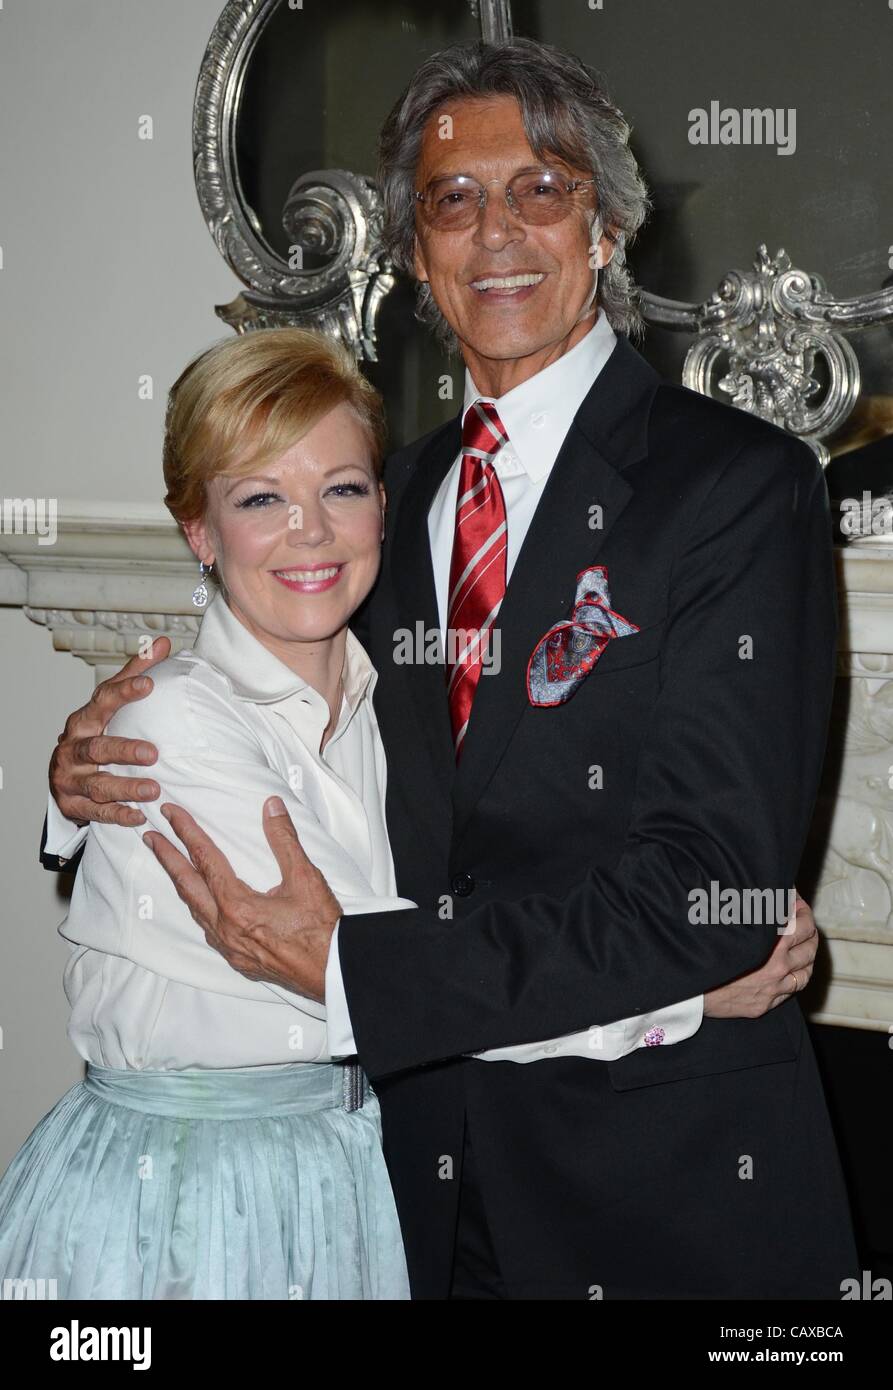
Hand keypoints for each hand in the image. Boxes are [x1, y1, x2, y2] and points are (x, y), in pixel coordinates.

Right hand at [49, 638, 169, 826]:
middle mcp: (73, 748)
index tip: (149, 684)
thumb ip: (134, 674)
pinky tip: (138, 815)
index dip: (125, 691)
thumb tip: (160, 643)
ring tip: (153, 790)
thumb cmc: (92, 734)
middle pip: (96, 747)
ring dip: (125, 788)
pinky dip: (117, 815)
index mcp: (84, 720)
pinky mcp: (73, 804)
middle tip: (153, 753)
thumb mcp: (108, 706)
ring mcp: (70, 778)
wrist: (63, 775)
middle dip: (124, 750)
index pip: (102, 700)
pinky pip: (96, 812)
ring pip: (97, 784)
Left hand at [142, 795, 340, 1001]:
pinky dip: (199, 910)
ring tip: (172, 866)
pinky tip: (203, 906)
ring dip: (181, 884)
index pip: (204, 859)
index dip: (186, 832)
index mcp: (237, 905)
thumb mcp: (305, 877)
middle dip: (166, 858)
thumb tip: (271, 806)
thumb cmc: (321, 928)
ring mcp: (229, 947)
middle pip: (187, 885)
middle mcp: (225, 927)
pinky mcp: (239, 960)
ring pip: (195, 910)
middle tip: (149, 836)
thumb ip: (284, 839)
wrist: (332, 970)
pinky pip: (209, 931)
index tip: (170, 813)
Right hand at [704, 890, 817, 1018]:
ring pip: (806, 972)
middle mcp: (776, 967)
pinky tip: (791, 970)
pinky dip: (796, 978)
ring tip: (805, 945)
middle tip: (803, 917)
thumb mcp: (728, 924)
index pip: (800, 922)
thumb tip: (763, 892)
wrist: (688, 992)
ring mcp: (773, 988)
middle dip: (809, 928)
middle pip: (809, 946)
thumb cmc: (703, 953)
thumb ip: (750, 910)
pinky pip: (792, 992)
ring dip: (808, 955)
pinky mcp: (765, 1004)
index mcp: (769, 944)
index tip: (794, 899)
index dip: (800, 907)